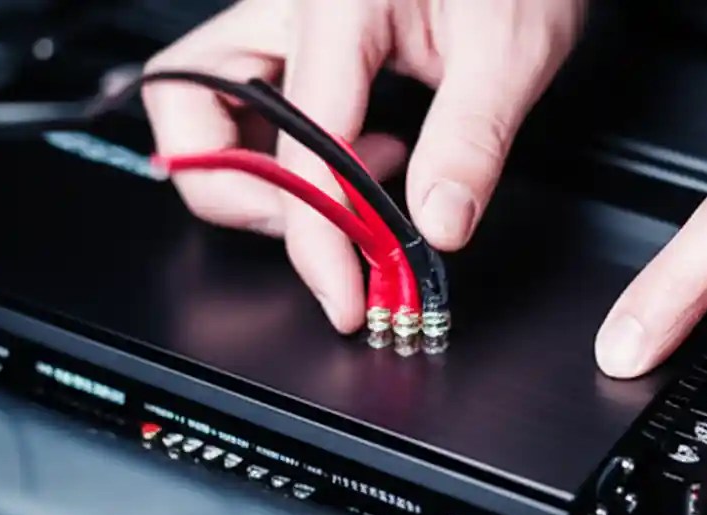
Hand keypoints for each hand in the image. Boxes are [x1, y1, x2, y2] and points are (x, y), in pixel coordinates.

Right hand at [143, 0, 585, 331]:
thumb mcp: (514, 50)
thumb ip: (471, 142)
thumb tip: (436, 225)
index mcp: (336, 2)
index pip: (301, 144)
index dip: (317, 237)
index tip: (345, 294)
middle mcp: (285, 3)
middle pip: (192, 110)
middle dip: (245, 194)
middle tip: (325, 233)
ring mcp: (280, 14)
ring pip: (202, 105)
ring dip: (254, 173)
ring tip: (349, 192)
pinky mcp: (294, 32)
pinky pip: (247, 100)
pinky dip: (283, 150)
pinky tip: (356, 159)